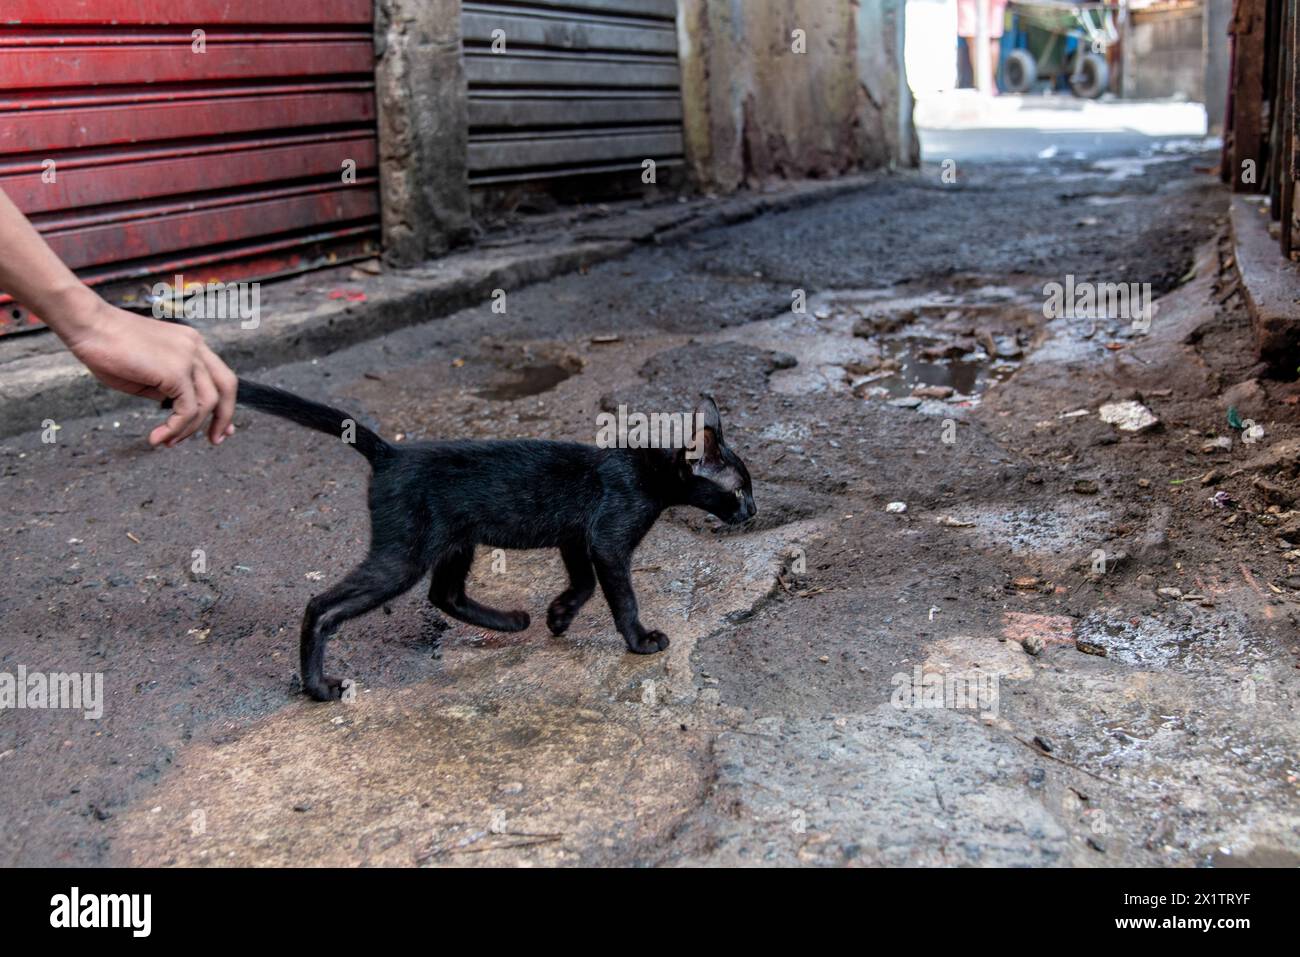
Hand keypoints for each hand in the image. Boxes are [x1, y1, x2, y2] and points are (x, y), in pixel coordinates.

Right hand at [51, 290, 237, 446]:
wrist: (87, 325)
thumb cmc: (106, 348)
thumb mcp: (145, 374)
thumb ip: (167, 388)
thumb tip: (179, 410)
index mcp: (190, 344)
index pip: (219, 376)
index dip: (225, 403)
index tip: (222, 426)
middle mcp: (195, 347)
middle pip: (227, 387)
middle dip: (223, 418)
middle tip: (214, 441)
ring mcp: (188, 356)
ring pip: (208, 402)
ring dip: (190, 429)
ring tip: (168, 442)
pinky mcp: (176, 370)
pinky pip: (186, 409)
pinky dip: (175, 428)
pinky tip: (158, 437)